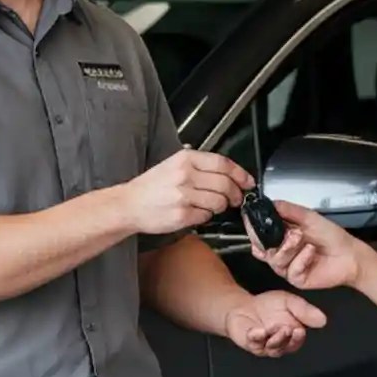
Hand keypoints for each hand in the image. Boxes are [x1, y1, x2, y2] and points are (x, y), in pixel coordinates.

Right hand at [122, 149, 254, 234]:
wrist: (129, 205)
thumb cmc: (150, 187)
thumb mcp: (172, 164)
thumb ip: (197, 163)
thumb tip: (226, 169)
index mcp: (185, 159)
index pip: (222, 163)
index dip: (240, 173)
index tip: (248, 181)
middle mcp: (185, 175)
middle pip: (225, 183)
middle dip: (235, 193)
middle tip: (236, 198)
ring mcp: (184, 196)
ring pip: (219, 201)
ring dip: (221, 206)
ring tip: (213, 206)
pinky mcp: (182, 215)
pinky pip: (206, 216)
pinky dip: (206, 216)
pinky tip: (198, 213)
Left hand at [224, 290, 327, 357]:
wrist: (244, 306)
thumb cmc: (269, 306)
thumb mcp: (289, 302)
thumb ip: (304, 310)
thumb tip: (323, 320)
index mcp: (291, 336)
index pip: (297, 341)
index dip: (298, 338)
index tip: (299, 330)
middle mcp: (279, 344)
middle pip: (285, 346)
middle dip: (286, 339)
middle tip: (287, 329)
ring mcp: (264, 345)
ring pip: (270, 348)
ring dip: (273, 340)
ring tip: (272, 330)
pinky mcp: (250, 343)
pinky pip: (253, 343)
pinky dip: (256, 337)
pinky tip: (257, 331)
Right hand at [247, 200, 363, 289]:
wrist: (349, 255)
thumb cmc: (332, 237)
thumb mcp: (309, 217)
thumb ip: (289, 210)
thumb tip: (272, 202)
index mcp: (282, 237)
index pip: (260, 236)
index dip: (254, 230)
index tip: (254, 221)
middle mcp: (282, 252)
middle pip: (262, 249)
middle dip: (272, 239)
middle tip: (289, 232)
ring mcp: (288, 267)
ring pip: (275, 260)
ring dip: (288, 248)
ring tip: (301, 239)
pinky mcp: (297, 279)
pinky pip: (290, 271)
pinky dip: (301, 259)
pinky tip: (311, 252)